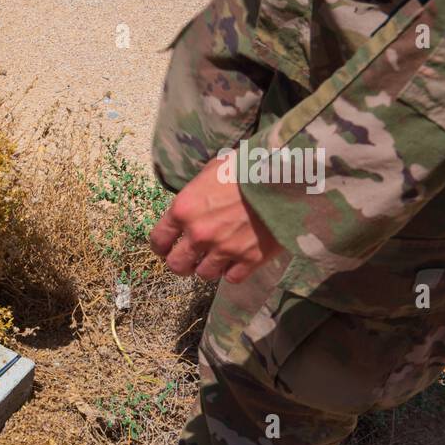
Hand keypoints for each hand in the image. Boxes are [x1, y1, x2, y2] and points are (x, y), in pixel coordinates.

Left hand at [149, 156, 281, 282]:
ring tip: (217, 258)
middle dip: (181, 263)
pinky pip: (232, 278)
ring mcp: (224, 249)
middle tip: (189, 259)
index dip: (161, 246)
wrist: (285, 175)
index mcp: (184, 209)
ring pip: (204, 275)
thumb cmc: (247, 166)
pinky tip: (237, 261)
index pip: (159, 239)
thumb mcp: (211, 171)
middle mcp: (199, 234)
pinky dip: (233, 272)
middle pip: (177, 265)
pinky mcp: (250, 259)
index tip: (166, 248)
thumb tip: (191, 204)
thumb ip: (196, 194)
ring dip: (208, 268)